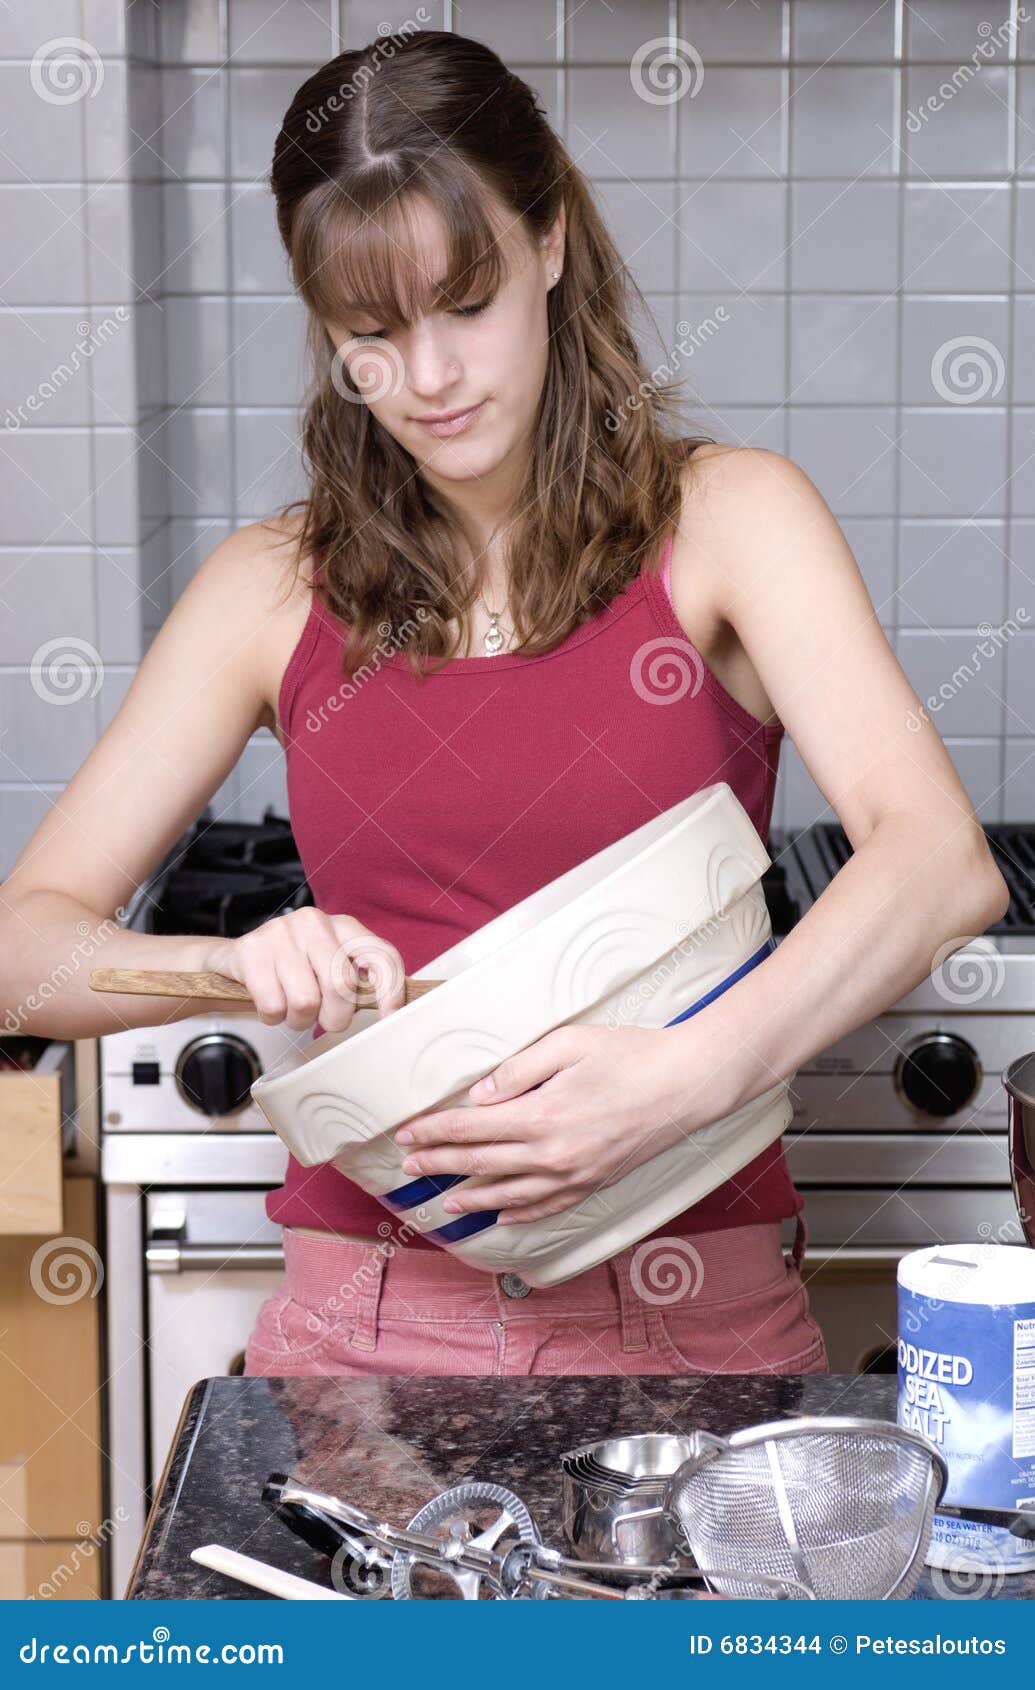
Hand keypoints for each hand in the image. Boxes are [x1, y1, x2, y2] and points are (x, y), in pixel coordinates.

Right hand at [202, 908, 405, 1031]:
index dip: (390, 991)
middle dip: (335, 1017)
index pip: (380, 955)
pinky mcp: (251, 950)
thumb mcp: (329, 967)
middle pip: (341, 986)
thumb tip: (390, 1010)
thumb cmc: (292, 969)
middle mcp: (314, 922)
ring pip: (306, 1002)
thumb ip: (359, 981)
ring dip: (298, 1019)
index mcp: (343, 925)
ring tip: (291, 1007)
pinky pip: (273, 1005)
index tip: (388, 1017)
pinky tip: (270, 1002)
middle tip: (325, 1019)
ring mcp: (281, 933)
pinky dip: (272, 1016)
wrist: (235, 959)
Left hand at [393, 1022, 702, 1223]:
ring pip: (511, 1194)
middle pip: (482, 1162)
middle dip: (442, 1164)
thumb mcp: (568, 1044)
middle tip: (410, 1168)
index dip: (435, 1132)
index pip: (471, 1127)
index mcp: (541, 1116)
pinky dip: (521, 1214)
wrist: (688, 1084)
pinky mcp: (596, 1182)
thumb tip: (481, 1095)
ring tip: (446, 1201)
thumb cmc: (631, 1054)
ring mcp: (575, 1175)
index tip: (406, 1134)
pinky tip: (503, 1217)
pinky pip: (549, 1207)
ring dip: (473, 1198)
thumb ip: (519, 1070)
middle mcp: (553, 1155)